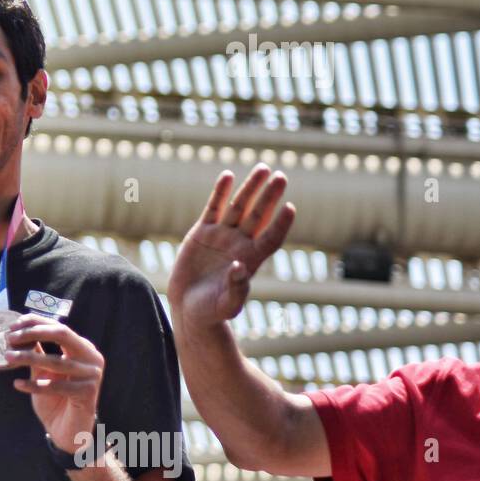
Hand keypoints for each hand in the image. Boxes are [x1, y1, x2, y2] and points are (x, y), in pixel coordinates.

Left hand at [3, 315, 104, 453]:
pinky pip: (56, 386)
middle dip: (33, 333)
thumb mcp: (44, 371)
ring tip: (7, 358)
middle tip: (9, 338)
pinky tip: (18, 383)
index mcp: (82, 347)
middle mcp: (91, 357)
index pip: (58, 327)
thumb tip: (19, 333)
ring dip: (27, 358)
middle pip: (62, 334)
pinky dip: (34, 385)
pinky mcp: (88, 394)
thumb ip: (36, 353)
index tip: (12, 326)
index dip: (35, 323)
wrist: (69, 430)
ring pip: (56, 361)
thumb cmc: (56, 399)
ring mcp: (92, 375)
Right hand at [167, 164, 295, 330]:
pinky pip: (214, 208)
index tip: (290, 208)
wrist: (188, 308)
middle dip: (269, 196)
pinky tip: (227, 176)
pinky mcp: (203, 232)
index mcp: (250, 260)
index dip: (281, 224)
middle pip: (258, 215)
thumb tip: (241, 266)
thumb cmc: (211, 311)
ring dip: (250, 188)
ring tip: (263, 169)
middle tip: (281, 176)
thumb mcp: (226, 304)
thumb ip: (236, 288)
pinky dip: (220, 192)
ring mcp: (222, 236)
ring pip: (239, 207)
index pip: (271, 237)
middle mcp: (240, 244)